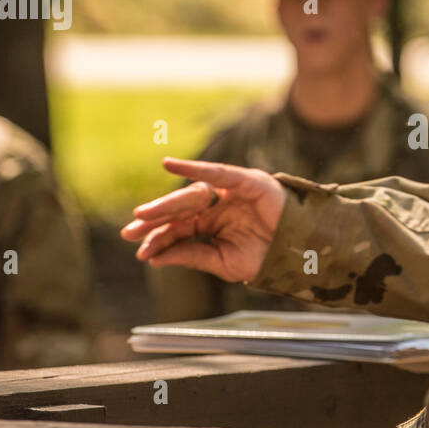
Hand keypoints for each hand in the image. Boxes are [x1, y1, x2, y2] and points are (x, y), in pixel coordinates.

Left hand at [120, 158, 285, 282]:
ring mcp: (230, 193)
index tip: (140, 252)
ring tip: (144, 214)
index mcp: (210, 225)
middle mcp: (217, 206)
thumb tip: (154, 257)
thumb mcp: (221, 262)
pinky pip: (217, 174)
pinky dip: (194, 169)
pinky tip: (170, 165)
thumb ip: (191, 255)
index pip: (178, 228)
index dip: (158, 238)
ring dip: (166, 203)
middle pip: (179, 210)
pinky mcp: (247, 182)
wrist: (298, 255)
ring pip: (192, 195)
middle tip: (130, 232)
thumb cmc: (263, 258)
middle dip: (154, 221)